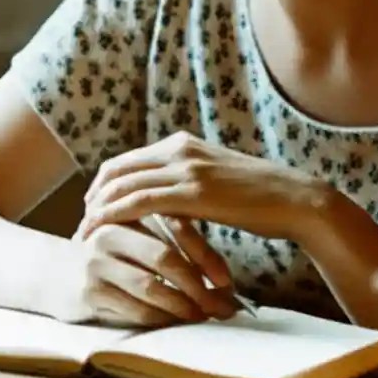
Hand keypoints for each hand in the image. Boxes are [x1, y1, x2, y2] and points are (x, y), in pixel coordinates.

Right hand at [49, 219, 239, 326]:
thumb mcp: (140, 241)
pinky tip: (174, 323)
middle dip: (200, 287)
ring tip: (203, 317)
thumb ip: (175, 247)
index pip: (178, 228)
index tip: (228, 282)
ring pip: (151, 286)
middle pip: (166, 258)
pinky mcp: (89, 290)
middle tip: (224, 307)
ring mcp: (97, 261)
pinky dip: (160, 319)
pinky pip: (134, 309)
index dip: (207, 256)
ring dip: (183, 306)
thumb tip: (225, 284)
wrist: (55, 273)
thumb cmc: (113, 258)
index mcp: (130, 210)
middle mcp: (112, 231)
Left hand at [79, 131, 336, 241]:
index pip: (128, 160)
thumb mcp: (218, 179)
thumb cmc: (261, 198)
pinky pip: (138, 201)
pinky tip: (101, 232)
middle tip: (82, 223)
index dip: (104, 183)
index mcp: (183, 143)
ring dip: (97, 209)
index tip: (93, 206)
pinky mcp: (192, 192)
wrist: (295, 199)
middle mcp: (179, 149)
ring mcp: (185, 168)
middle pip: (117, 169)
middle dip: (94, 196)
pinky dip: (113, 215)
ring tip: (84, 234)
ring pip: (122, 184)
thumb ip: (191, 180)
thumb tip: (172, 196)